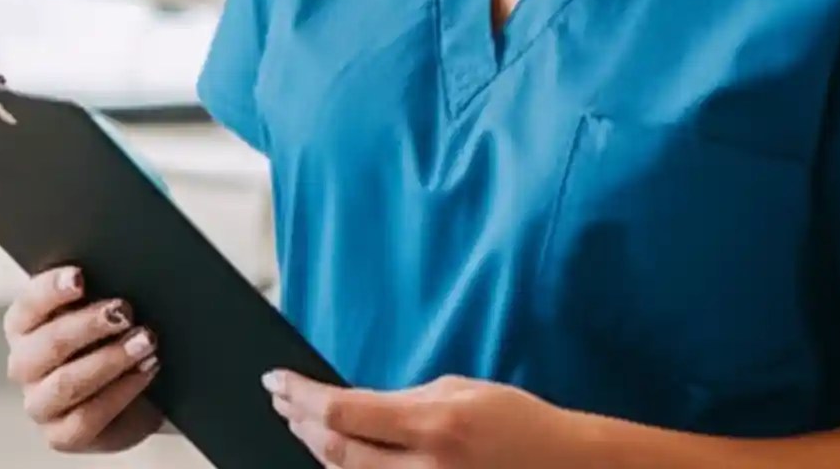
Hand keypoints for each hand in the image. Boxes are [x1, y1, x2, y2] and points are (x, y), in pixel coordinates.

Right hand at [3, 266, 163, 452]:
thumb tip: (125, 268)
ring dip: (110, 359)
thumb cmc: (114, 342)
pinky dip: (121, 391)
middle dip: (90, 325)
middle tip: (125, 312)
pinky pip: (86, 417)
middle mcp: (26, 364)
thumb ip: (102, 291)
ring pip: (67, 382)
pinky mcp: (62, 435)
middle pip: (48, 343)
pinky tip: (145, 371)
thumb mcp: (107, 311)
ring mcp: (40, 402)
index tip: (80, 277)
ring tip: (145, 342)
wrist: (137, 392)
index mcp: (26, 326)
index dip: (52, 289)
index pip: (29, 304)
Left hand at [265, 372, 586, 467]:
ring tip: (299, 422)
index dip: (300, 396)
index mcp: (434, 426)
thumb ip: (403, 402)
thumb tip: (352, 408)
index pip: (344, 413)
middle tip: (281, 400)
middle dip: (299, 422)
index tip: (275, 380)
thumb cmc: (517, 423)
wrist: (564, 468)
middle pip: (334, 453)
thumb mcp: (461, 391)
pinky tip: (335, 457)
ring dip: (317, 450)